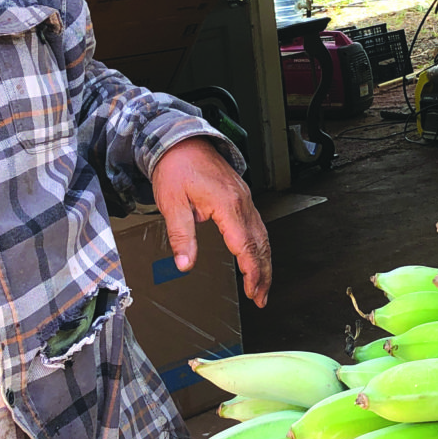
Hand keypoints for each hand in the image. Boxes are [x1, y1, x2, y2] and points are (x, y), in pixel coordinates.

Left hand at [151, 137, 271, 306]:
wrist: (180, 141)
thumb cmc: (176, 167)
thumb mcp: (172, 203)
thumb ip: (181, 236)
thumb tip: (185, 264)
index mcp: (227, 204)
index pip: (245, 246)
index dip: (252, 272)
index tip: (253, 291)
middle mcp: (242, 202)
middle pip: (261, 244)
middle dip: (263, 274)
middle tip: (261, 298)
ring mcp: (245, 198)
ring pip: (263, 236)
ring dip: (264, 262)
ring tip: (262, 285)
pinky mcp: (242, 197)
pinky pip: (258, 225)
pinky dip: (261, 246)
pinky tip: (258, 256)